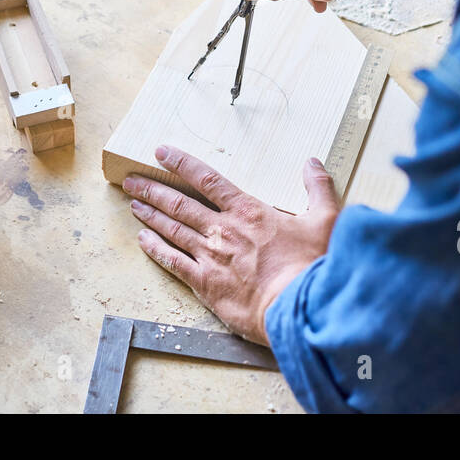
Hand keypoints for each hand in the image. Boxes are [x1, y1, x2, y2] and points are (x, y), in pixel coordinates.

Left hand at [123, 145, 339, 344]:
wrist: (299, 308)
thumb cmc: (313, 266)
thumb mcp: (326, 220)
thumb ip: (318, 188)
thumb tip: (312, 163)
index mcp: (249, 211)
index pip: (208, 179)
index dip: (182, 163)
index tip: (161, 152)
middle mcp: (223, 229)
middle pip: (180, 203)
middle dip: (154, 189)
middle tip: (133, 179)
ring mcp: (211, 256)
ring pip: (172, 229)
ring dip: (150, 214)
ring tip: (134, 203)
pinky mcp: (206, 284)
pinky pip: (173, 262)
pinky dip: (155, 249)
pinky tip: (143, 240)